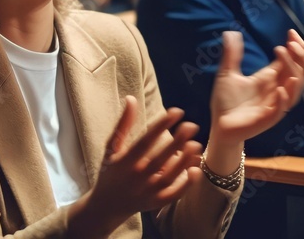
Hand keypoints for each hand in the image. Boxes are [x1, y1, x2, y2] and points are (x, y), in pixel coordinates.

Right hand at [77, 96, 201, 232]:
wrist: (107, 205)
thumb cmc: (110, 171)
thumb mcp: (111, 147)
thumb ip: (123, 124)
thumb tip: (131, 99)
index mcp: (124, 161)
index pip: (145, 141)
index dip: (161, 126)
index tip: (176, 112)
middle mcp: (137, 177)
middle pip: (159, 158)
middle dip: (176, 142)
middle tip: (192, 126)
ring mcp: (148, 191)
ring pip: (169, 177)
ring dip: (184, 161)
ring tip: (196, 144)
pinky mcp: (157, 202)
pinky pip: (174, 193)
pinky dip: (186, 184)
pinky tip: (196, 168)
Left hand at [209, 31, 303, 144]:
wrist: (219, 126)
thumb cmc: (226, 101)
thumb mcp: (227, 73)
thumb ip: (232, 54)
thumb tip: (231, 32)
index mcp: (271, 79)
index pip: (293, 61)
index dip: (297, 47)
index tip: (291, 32)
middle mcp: (277, 90)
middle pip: (300, 72)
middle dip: (301, 57)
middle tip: (292, 42)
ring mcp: (274, 105)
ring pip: (294, 89)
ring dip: (294, 72)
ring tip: (284, 54)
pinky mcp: (267, 119)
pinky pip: (280, 110)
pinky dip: (284, 99)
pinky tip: (281, 88)